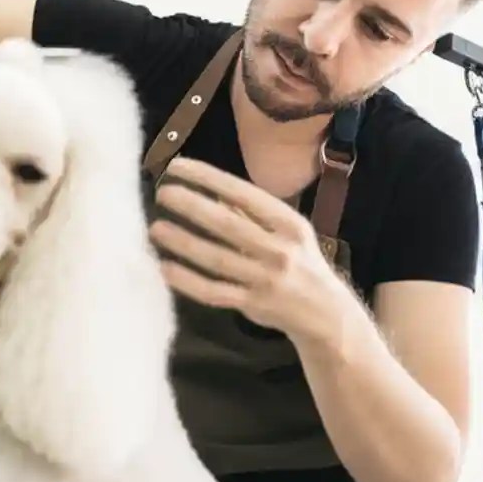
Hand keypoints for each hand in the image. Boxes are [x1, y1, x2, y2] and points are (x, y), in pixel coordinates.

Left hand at [148, 158, 350, 342]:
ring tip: (156, 229)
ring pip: (217, 259)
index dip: (208, 178)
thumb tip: (210, 191)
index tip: (177, 167)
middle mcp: (279, 249)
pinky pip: (214, 292)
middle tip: (163, 193)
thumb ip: (250, 214)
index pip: (243, 193)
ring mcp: (266, 279)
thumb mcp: (286, 232)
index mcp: (289, 223)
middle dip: (192, 206)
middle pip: (227, 224)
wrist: (326, 314)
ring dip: (183, 242)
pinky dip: (188, 281)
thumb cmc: (301, 263)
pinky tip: (165, 268)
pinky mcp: (253, 305)